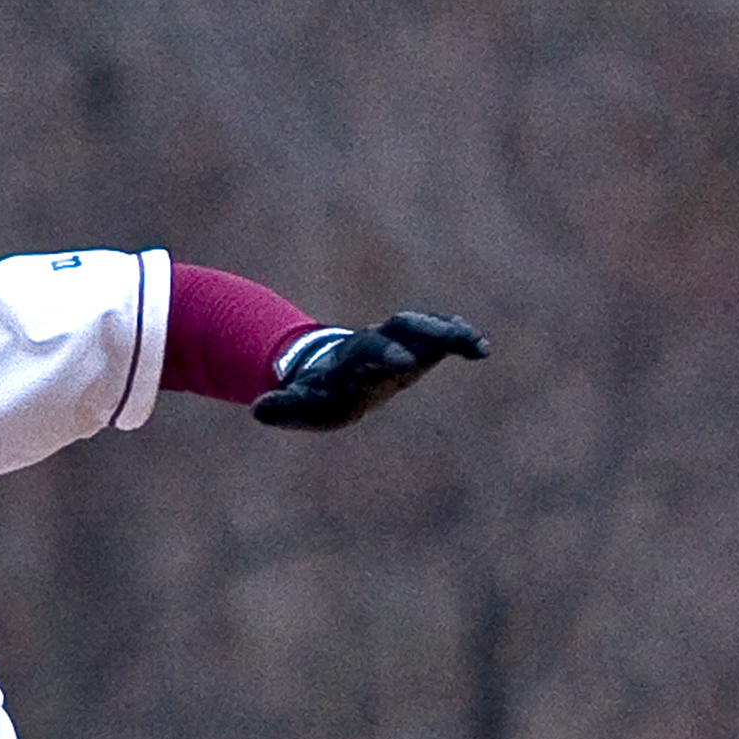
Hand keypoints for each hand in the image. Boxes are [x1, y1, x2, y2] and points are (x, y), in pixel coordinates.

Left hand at [251, 312, 489, 430]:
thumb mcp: (295, 405)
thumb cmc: (314, 395)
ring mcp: (399, 344)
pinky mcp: (417, 349)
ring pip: (424, 329)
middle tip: (452, 340)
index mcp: (349, 361)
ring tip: (476, 345)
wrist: (325, 371)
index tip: (403, 364)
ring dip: (449, 333)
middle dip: (425, 333)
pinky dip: (458, 339)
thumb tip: (258, 409)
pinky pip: (439, 337)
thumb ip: (280, 407)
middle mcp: (376, 345)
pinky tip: (480, 349)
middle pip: (401, 329)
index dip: (384, 355)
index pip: (367, 352)